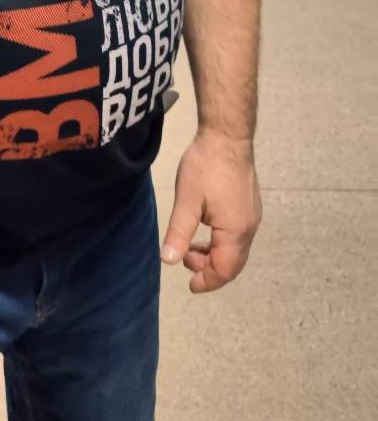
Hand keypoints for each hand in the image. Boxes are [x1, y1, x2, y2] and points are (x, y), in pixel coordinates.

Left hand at [160, 128, 262, 293]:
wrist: (227, 135)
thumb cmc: (206, 166)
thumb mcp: (187, 200)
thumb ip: (179, 233)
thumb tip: (168, 261)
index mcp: (235, 231)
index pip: (224, 269)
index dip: (207, 281)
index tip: (189, 285)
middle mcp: (249, 227)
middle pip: (233, 263)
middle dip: (210, 269)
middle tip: (185, 261)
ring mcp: (252, 216)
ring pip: (236, 249)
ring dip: (215, 254)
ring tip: (191, 247)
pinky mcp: (250, 205)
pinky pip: (238, 235)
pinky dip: (221, 242)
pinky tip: (206, 230)